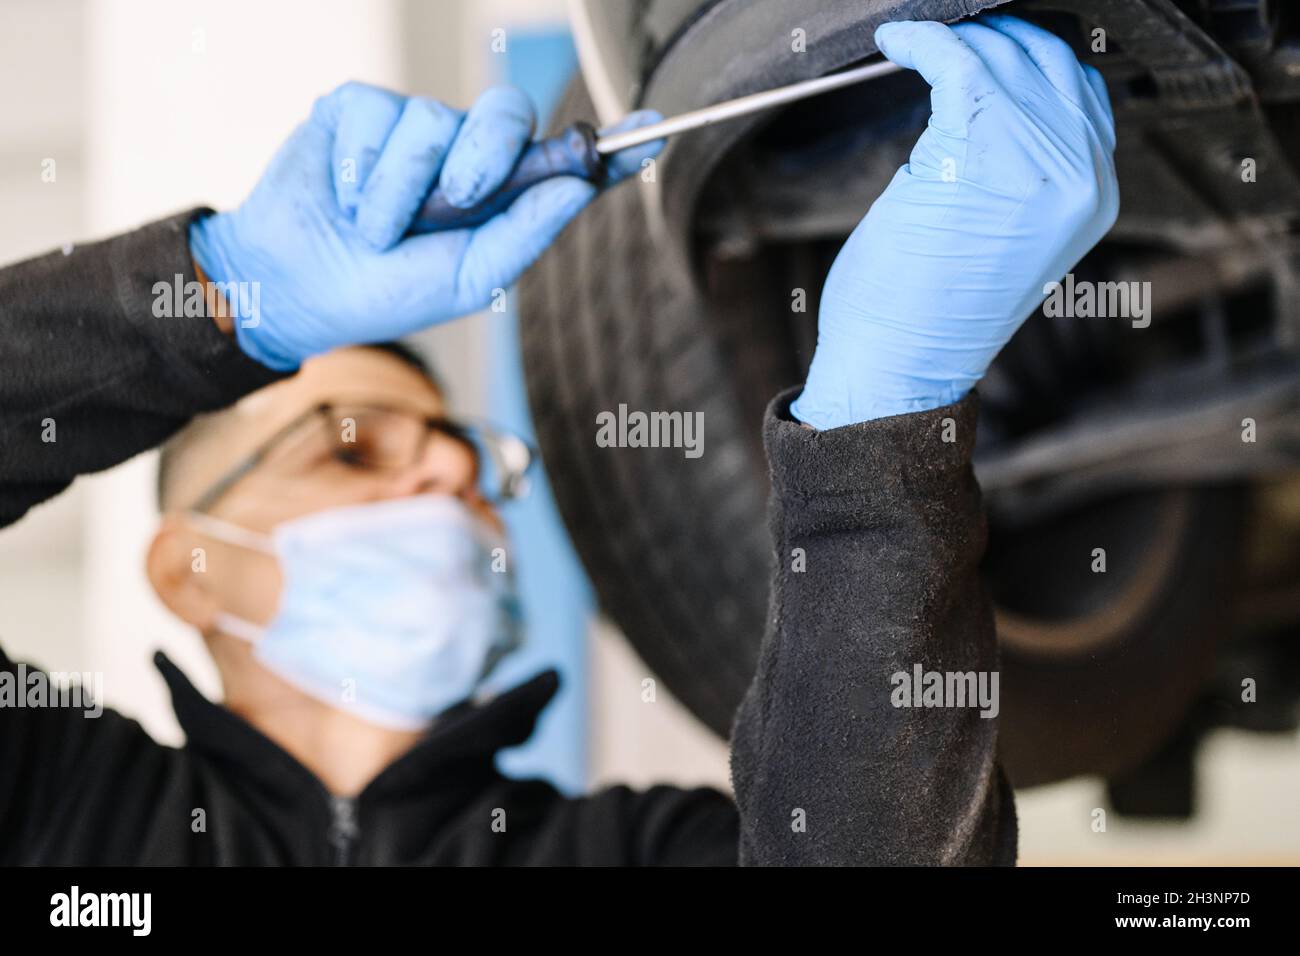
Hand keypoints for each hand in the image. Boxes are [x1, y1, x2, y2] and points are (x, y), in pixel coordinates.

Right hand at [190, 82, 661, 369]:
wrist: (297, 288)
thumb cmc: (386, 290)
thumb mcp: (466, 278)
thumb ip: (524, 233)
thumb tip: (577, 187)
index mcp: (501, 196)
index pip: (562, 159)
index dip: (609, 145)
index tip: (652, 132)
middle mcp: (465, 153)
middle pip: (505, 112)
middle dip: (486, 153)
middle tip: (459, 198)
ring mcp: (411, 127)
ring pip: (431, 120)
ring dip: (401, 191)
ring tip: (374, 230)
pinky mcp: (358, 110)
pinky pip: (376, 113)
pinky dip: (361, 172)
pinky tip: (346, 200)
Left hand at [791, 14, 1117, 428]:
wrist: (898, 367)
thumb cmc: (926, 311)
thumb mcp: (1002, 234)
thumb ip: (1026, 170)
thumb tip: (999, 103)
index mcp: (1094, 196)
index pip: (1082, 91)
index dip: (1029, 58)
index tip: (983, 46)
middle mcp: (1081, 177)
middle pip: (1049, 62)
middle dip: (995, 40)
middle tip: (947, 39)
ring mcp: (1037, 165)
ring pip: (1003, 58)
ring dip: (955, 42)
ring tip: (915, 45)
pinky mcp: (980, 155)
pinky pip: (957, 63)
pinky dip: (920, 41)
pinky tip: (894, 43)